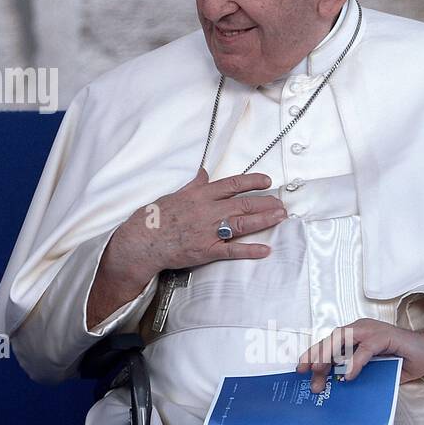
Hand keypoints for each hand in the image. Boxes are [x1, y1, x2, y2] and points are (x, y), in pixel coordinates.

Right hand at [86, 170, 286, 328]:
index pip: (232, 184)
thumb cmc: (154, 218)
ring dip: (264, 220)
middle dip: (266, 203)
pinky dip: (250, 250)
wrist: (142, 241)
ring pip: (242, 223)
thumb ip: (192, 185)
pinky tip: (265, 249)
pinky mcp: (207, 251)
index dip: (252, 181)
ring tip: (280, 217)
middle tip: (281, 204)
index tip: (267, 181)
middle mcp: (207, 211)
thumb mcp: (173, 195)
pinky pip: (232, 250)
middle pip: (243, 203)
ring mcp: (208, 231)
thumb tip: (202, 173)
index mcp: (199, 195)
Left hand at [296, 319, 423, 392]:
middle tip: (306, 373)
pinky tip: (348, 376)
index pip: (329, 343)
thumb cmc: (403, 361)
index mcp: (356, 335)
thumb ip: (357, 373)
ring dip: (330, 355)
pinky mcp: (386, 336)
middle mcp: (361, 328)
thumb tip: (335, 387)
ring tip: (321, 372)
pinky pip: (366, 348)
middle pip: (332, 339)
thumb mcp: (375, 370)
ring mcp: (373, 329)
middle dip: (317, 355)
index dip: (314, 354)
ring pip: (344, 338)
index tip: (301, 370)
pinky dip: (355, 361)